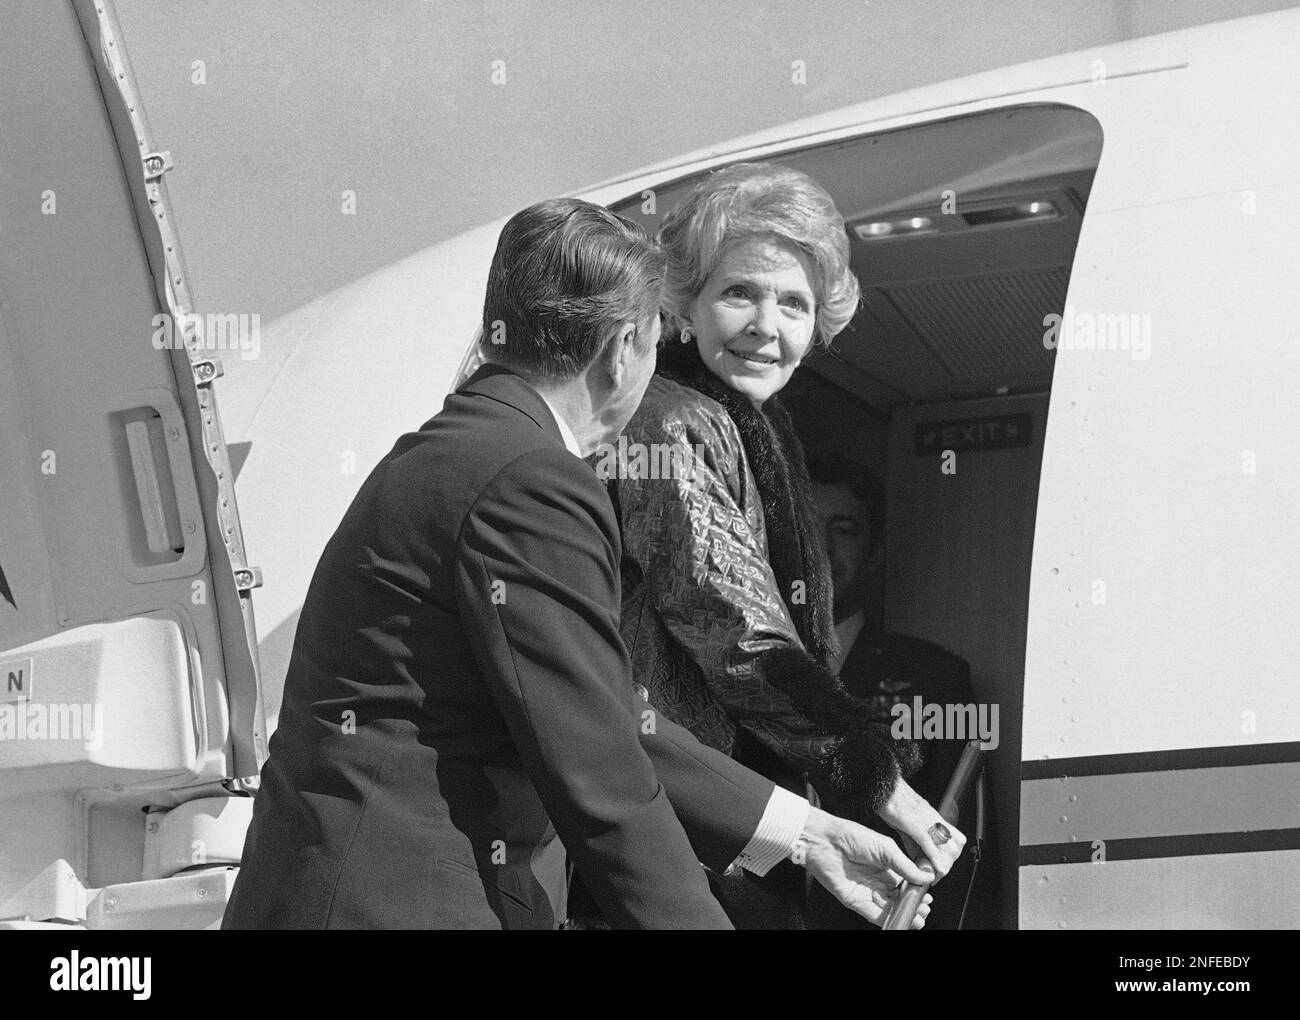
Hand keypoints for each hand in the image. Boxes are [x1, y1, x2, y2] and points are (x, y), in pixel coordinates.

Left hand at [795, 806, 934, 928]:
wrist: (826, 841)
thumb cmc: (853, 837)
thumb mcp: (886, 848)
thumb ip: (905, 865)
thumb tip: (927, 878)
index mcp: (887, 867)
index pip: (906, 885)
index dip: (917, 893)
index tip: (927, 897)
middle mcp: (878, 882)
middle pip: (899, 900)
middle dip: (913, 907)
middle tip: (924, 909)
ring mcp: (867, 892)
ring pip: (889, 910)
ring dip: (904, 916)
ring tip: (918, 918)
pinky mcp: (855, 901)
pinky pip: (873, 915)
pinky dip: (887, 920)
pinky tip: (899, 920)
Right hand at [877, 777, 965, 880]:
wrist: (883, 783)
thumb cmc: (893, 799)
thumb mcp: (907, 822)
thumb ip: (914, 841)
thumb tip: (918, 857)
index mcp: (934, 818)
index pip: (957, 841)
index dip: (951, 857)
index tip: (941, 868)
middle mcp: (934, 819)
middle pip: (955, 847)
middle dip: (947, 864)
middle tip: (936, 874)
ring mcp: (925, 820)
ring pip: (946, 847)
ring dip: (942, 864)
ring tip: (933, 874)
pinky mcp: (913, 822)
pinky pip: (928, 843)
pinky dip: (934, 857)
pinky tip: (935, 869)